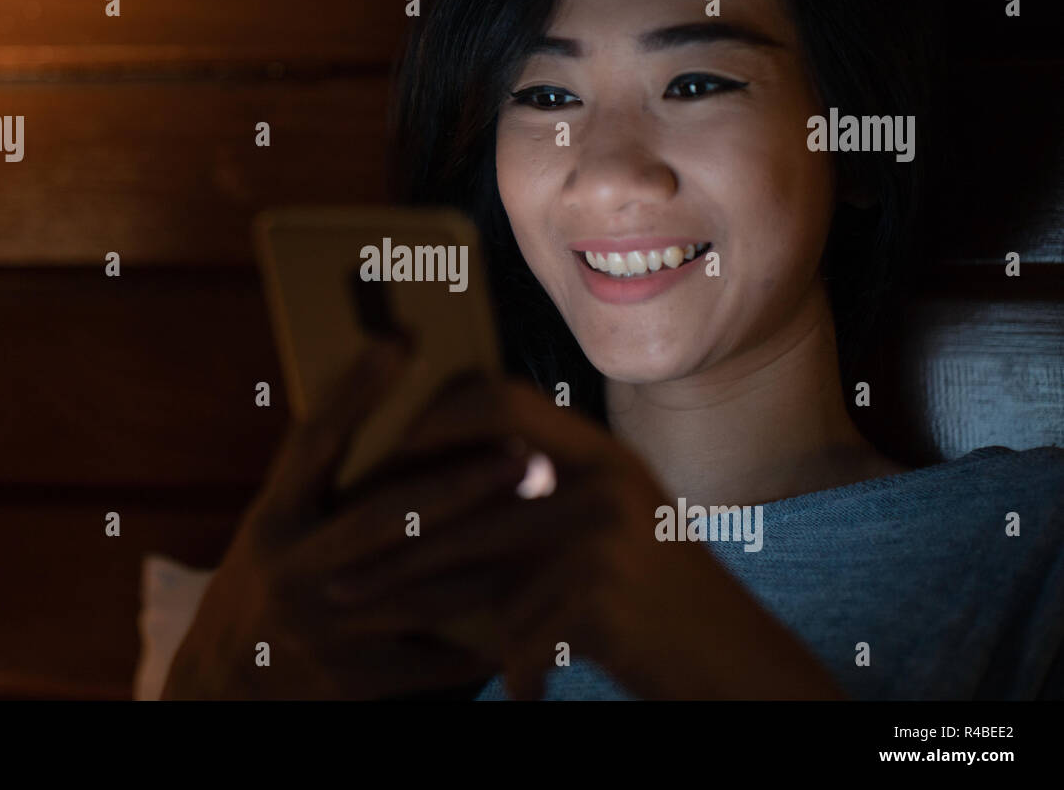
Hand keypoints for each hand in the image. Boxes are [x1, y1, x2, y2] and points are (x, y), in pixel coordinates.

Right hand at [160, 340, 524, 698]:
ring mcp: (324, 628)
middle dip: (461, 485)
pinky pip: (436, 660)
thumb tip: (387, 387)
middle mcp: (294, 568)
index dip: (354, 389)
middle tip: (523, 455)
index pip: (313, 441)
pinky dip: (483, 639)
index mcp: (273, 516)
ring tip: (546, 527)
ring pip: (425, 591)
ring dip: (490, 559)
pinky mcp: (353, 681)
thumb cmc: (271, 576)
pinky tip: (529, 613)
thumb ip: (323, 475)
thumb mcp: (277, 520)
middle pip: (386, 516)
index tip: (401, 338)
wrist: (224, 684)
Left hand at [316, 370, 847, 699]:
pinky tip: (503, 687)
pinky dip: (499, 660)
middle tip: (344, 544)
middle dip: (398, 507)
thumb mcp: (605, 523)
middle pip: (467, 472)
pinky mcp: (599, 592)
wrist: (739, 663)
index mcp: (599, 450)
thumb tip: (437, 482)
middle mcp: (603, 474)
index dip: (435, 419)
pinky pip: (513, 625)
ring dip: (403, 583)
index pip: (498, 395)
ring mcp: (602, 530)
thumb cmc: (659, 600)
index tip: (388, 458)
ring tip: (350, 603)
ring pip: (470, 552)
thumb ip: (536, 494)